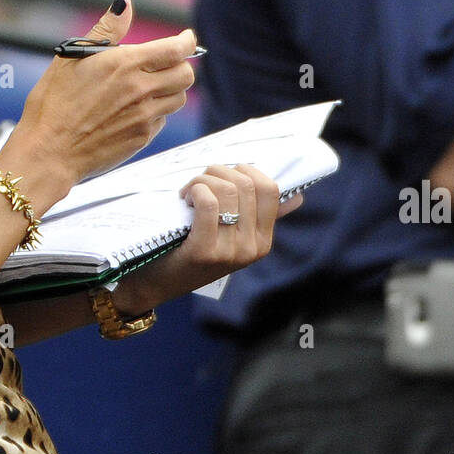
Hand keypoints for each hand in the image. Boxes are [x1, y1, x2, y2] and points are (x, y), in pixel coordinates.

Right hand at [2, 0, 197, 187]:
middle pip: (186, 74)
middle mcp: (141, 89)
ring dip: (171, 89)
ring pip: (179, 98)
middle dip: (181, 65)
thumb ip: (106, 29)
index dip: (188, 41)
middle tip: (166, 64)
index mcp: (125, 64)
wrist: (48, 151)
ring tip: (149, 86)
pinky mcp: (142, 138)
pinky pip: (162, 120)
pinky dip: (156, 112)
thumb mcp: (73, 57)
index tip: (186, 38)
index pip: (177, 49)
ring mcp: (144, 116)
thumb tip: (124, 3)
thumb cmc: (54, 103)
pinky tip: (134, 110)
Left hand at [112, 163, 303, 313]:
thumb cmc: (190, 250)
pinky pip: (208, 203)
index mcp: (263, 241)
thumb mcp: (229, 236)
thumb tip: (297, 197)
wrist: (155, 283)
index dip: (246, 170)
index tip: (224, 176)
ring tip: (189, 192)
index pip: (271, 189)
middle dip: (218, 172)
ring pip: (226, 190)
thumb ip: (257, 216)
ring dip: (202, 180)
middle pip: (246, 184)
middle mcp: (252, 248)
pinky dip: (195, 191)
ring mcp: (231, 252)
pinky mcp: (206, 251)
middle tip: (199, 183)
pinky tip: (185, 198)